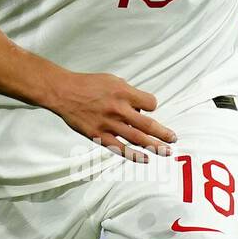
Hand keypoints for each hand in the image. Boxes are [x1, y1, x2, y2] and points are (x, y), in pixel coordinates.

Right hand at [48, 72, 175, 161]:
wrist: (63, 92)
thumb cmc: (87, 84)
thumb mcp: (112, 80)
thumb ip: (127, 92)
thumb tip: (140, 105)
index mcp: (123, 92)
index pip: (150, 103)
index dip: (152, 106)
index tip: (149, 108)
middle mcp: (119, 109)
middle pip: (148, 124)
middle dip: (163, 133)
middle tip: (174, 139)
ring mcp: (109, 124)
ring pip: (137, 138)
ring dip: (155, 146)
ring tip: (167, 151)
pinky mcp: (99, 135)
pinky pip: (120, 148)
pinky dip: (134, 155)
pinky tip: (145, 159)